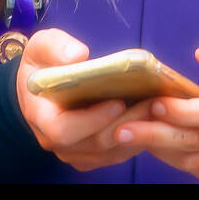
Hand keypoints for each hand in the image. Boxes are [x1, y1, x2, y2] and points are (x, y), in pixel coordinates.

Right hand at [15, 28, 158, 172]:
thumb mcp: (41, 45)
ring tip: (158, 109)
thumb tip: (77, 55)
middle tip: (152, 103)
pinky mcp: (90, 153)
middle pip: (94, 143)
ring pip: (109, 152)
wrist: (42, 84)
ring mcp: (73, 150)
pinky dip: (137, 140)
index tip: (118, 102)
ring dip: (136, 133)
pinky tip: (153, 119)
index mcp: (41, 116)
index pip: (63, 130)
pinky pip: (116, 154)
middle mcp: (55, 140)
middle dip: (125, 124)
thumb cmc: (43, 63)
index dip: (92, 120)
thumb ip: (55, 47)